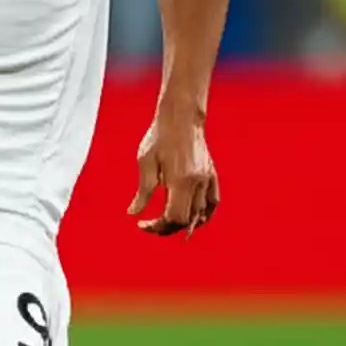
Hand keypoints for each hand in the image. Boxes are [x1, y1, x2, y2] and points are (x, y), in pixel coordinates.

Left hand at [127, 109, 219, 237]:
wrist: (181, 117)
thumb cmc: (159, 138)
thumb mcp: (145, 163)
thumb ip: (142, 191)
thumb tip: (133, 213)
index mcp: (181, 181)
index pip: (173, 218)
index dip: (158, 227)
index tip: (142, 225)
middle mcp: (198, 183)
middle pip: (187, 220)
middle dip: (168, 228)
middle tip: (150, 226)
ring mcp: (208, 179)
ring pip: (201, 214)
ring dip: (184, 224)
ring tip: (166, 225)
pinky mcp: (212, 174)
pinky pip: (213, 202)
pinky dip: (204, 215)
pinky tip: (192, 219)